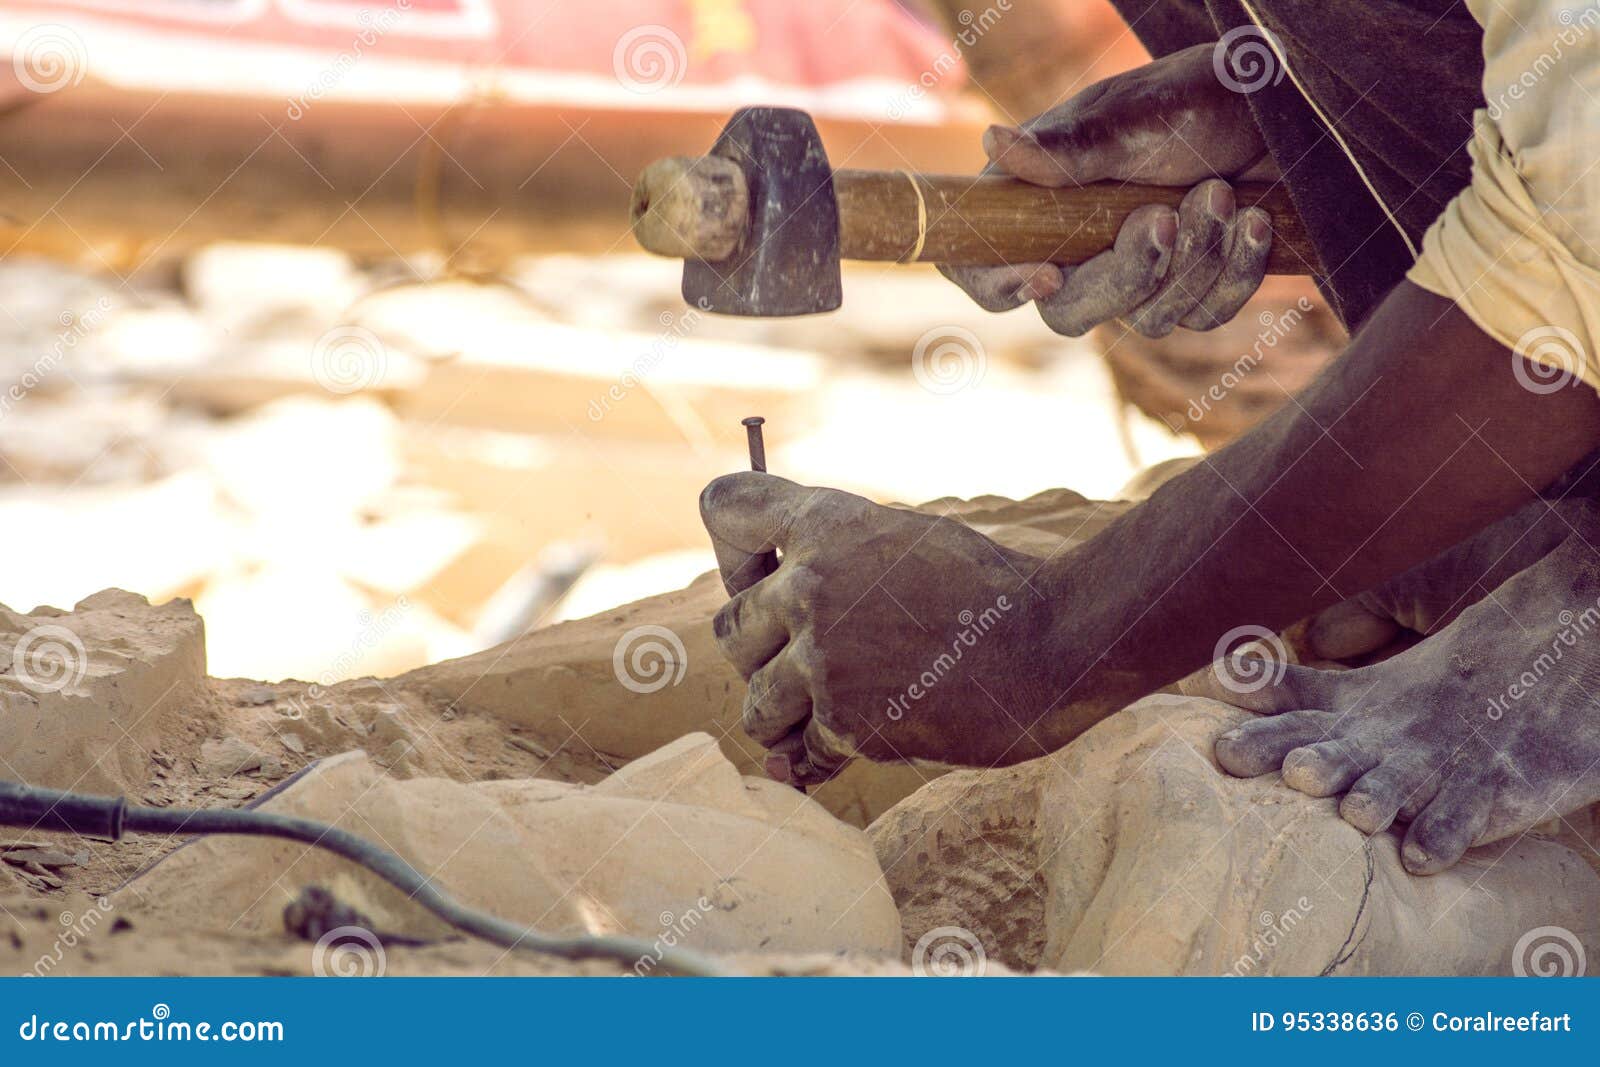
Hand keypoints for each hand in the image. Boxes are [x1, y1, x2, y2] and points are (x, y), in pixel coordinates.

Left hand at [699, 473, 1062, 785]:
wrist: (1057, 644)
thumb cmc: (991, 592)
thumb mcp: (907, 541)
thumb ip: (837, 561)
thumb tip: (774, 605)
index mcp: (827, 521)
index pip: (723, 505)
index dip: (734, 551)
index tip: (766, 579)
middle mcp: (810, 582)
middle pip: (727, 629)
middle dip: (766, 654)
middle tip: (822, 662)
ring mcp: (823, 654)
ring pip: (756, 704)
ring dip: (792, 714)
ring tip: (847, 704)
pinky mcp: (845, 718)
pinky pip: (804, 750)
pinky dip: (832, 753)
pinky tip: (877, 731)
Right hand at [943, 42, 1276, 337]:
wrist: (1281, 110)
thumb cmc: (1196, 98)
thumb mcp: (1132, 119)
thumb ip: (1069, 149)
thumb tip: (992, 143)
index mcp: (1037, 203)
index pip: (983, 269)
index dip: (999, 286)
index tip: (1047, 274)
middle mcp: (1077, 248)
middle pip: (1070, 312)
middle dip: (1125, 274)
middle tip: (1163, 217)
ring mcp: (1135, 276)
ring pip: (1147, 320)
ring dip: (1192, 263)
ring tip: (1220, 192)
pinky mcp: (1190, 290)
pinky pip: (1204, 314)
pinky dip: (1233, 272)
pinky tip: (1253, 220)